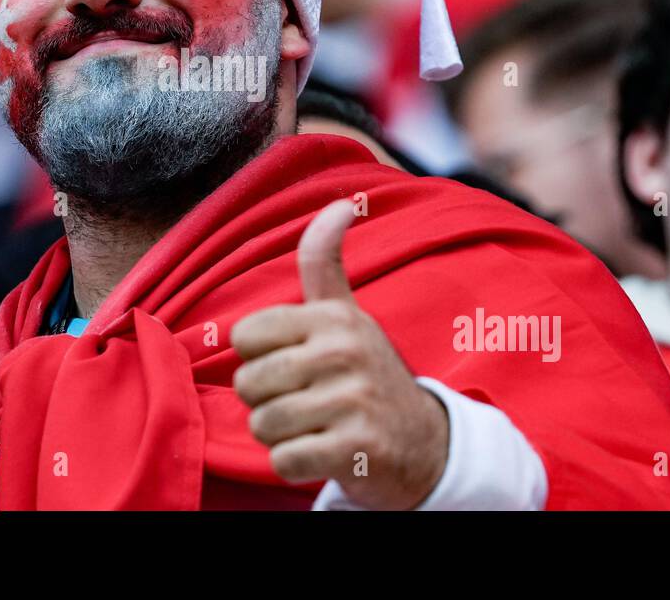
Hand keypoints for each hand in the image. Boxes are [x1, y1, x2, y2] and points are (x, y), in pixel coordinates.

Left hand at [231, 200, 447, 509]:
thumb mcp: (345, 314)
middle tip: (304, 402)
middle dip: (265, 401)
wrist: (425, 444)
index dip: (257, 358)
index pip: (244, 335)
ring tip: (313, 427)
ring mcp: (353, 401)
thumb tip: (341, 203)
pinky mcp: (357, 449)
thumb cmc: (366, 373)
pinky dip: (292, 465)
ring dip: (279, 436)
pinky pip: (283, 461)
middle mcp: (344, 352)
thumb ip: (325, 261)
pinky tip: (321, 453)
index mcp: (333, 317)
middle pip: (249, 383)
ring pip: (263, 424)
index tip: (291, 364)